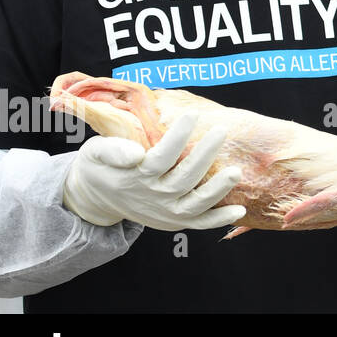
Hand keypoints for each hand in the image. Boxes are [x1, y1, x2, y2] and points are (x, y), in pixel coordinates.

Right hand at [63, 112, 245, 230]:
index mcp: (135, 177)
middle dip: (204, 156)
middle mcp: (153, 196)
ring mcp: (166, 211)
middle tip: (221, 131)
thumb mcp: (96, 153)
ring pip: (195, 205)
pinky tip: (240, 210)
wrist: (97, 196)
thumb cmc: (102, 165)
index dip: (177, 137)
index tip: (192, 114)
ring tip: (236, 171)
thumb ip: (113, 151)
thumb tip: (136, 154)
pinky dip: (219, 219)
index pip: (160, 157)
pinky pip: (199, 223)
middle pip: (184, 179)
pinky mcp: (175, 220)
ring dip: (217, 190)